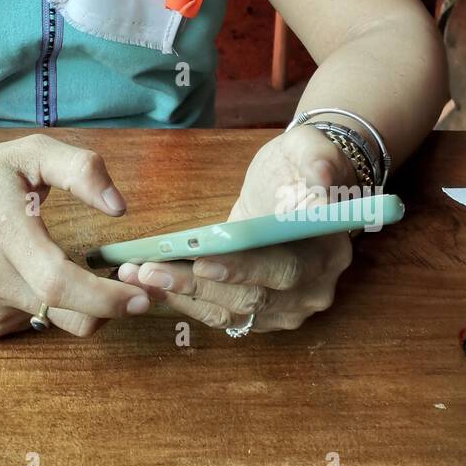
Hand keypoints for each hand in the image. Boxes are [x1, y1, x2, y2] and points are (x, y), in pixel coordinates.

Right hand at [0, 134, 151, 339]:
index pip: (61, 283)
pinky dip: (47, 305)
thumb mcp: (29, 153)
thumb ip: (80, 170)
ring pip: (55, 320)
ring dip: (77, 301)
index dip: (108, 298)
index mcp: (6, 234)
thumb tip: (119, 207)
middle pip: (68, 316)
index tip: (143, 296)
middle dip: (112, 308)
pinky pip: (33, 323)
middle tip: (135, 285)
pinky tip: (30, 273)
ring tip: (65, 260)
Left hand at [115, 126, 357, 332]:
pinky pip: (222, 314)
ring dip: (182, 295)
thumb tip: (321, 180)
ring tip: (138, 275)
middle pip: (252, 298)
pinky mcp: (260, 312)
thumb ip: (318, 163)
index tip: (203, 261)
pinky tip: (150, 283)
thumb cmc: (301, 165)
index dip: (244, 269)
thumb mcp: (311, 151)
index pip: (285, 269)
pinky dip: (185, 300)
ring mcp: (287, 307)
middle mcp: (312, 289)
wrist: (298, 184)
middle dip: (196, 285)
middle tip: (149, 270)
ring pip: (232, 311)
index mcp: (328, 253)